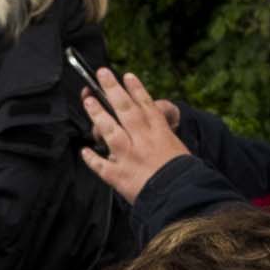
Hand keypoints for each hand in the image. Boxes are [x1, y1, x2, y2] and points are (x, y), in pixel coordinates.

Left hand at [79, 67, 187, 203]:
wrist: (181, 195)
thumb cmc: (184, 176)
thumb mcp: (180, 150)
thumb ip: (165, 139)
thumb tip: (157, 134)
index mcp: (160, 133)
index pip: (146, 105)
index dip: (135, 89)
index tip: (126, 76)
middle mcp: (142, 140)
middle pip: (125, 109)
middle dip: (112, 89)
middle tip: (102, 74)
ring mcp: (128, 156)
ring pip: (109, 130)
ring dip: (97, 114)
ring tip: (88, 100)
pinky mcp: (119, 175)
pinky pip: (100, 165)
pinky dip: (91, 158)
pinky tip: (84, 151)